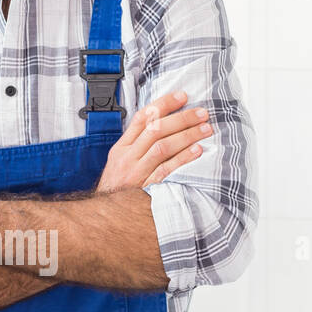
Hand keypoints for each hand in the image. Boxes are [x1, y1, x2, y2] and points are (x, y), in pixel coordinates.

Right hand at [95, 91, 212, 192]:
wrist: (107, 214)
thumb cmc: (117, 186)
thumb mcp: (119, 160)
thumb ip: (137, 142)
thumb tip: (161, 121)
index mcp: (121, 147)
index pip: (142, 118)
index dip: (164, 104)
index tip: (182, 97)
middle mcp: (128, 157)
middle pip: (156, 130)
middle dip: (181, 118)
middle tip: (201, 113)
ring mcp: (137, 173)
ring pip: (162, 147)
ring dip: (186, 136)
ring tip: (205, 129)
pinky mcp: (147, 188)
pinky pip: (166, 170)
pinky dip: (182, 159)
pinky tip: (197, 150)